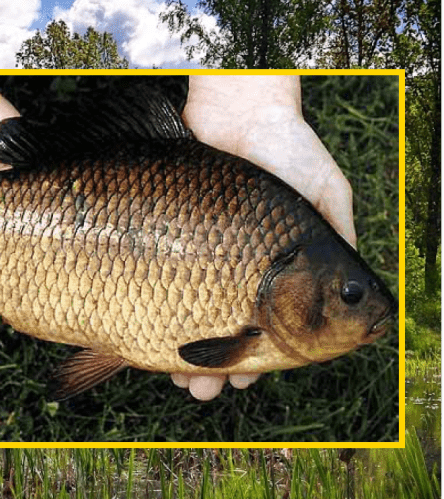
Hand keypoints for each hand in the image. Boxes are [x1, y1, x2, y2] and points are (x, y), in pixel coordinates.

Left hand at [176, 75, 356, 400]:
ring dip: (181, 358)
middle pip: (221, 334)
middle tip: (201, 391)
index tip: (244, 378)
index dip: (258, 360)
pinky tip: (143, 347)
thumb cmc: (287, 148)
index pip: (269, 332)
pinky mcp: (162, 243)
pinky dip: (149, 319)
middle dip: (213, 370)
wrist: (234, 108)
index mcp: (278, 274)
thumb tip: (355, 303)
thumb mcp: (326, 196)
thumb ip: (335, 244)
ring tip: (177, 382)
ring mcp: (196, 259)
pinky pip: (154, 289)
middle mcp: (234, 272)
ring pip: (186, 320)